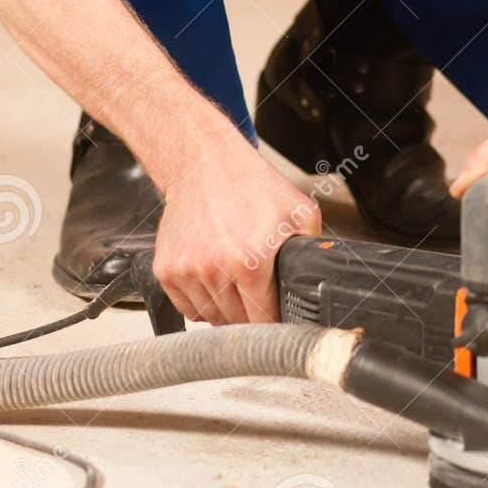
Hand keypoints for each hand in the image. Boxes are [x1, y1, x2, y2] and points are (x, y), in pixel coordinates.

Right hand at [154, 137, 319, 323]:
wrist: (206, 164)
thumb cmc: (252, 186)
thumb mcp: (300, 212)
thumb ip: (313, 250)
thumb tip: (321, 281)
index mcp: (250, 261)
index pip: (264, 321)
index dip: (275, 322)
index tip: (278, 317)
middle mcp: (215, 269)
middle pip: (237, 323)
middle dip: (252, 315)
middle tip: (259, 296)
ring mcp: (187, 271)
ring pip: (211, 318)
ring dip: (226, 310)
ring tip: (236, 283)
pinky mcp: (166, 270)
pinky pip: (187, 308)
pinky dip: (201, 302)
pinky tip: (214, 280)